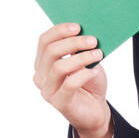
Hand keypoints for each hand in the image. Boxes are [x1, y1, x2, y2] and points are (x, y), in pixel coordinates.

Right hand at [33, 23, 112, 137]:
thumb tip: (84, 31)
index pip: (44, 41)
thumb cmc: (88, 83)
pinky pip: (69, 84)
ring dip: (81, 58)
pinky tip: (95, 71)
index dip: (59, 31)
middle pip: (51, 52)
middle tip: (93, 40)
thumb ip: (79, 49)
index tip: (78, 26)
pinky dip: (84, 75)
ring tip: (98, 54)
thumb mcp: (85, 61)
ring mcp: (48, 90)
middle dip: (73, 43)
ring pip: (59, 67)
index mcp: (43, 62)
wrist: (95, 110)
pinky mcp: (59, 103)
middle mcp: (40, 76)